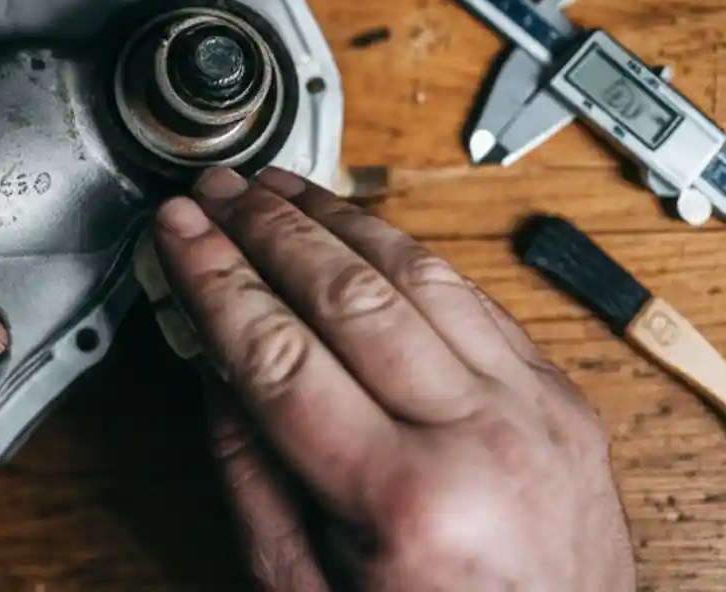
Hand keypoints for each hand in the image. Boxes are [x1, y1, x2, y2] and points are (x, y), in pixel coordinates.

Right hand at [151, 167, 633, 590]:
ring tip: (280, 188)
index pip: (279, 352)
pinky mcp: (560, 398)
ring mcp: (534, 410)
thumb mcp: (303, 585)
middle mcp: (481, 439)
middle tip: (217, 192)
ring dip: (337, 219)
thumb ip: (251, 470)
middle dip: (267, 229)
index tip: (179, 232)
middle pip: (348, 293)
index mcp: (405, 501)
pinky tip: (361, 229)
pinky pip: (474, 297)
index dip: (215, 279)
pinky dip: (406, 253)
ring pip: (419, 274)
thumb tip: (214, 361)